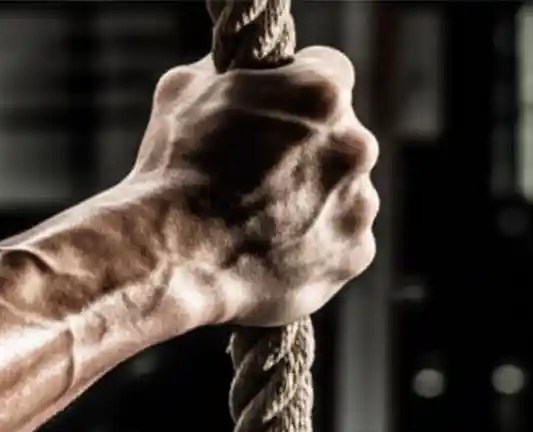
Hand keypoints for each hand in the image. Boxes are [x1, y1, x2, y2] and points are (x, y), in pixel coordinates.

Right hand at [130, 46, 377, 326]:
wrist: (173, 257)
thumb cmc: (173, 171)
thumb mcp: (183, 91)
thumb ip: (226, 73)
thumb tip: (233, 72)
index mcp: (322, 93)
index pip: (326, 71)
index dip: (294, 91)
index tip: (272, 112)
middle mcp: (355, 144)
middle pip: (339, 135)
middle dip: (305, 148)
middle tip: (256, 173)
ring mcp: (359, 204)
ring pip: (342, 191)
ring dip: (312, 198)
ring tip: (256, 220)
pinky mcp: (354, 254)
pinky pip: (340, 242)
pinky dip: (313, 246)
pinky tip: (270, 251)